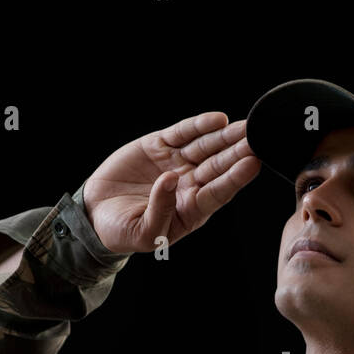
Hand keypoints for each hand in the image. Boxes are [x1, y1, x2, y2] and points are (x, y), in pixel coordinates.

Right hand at [81, 113, 260, 254]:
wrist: (96, 213)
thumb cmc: (123, 231)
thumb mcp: (142, 233)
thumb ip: (158, 211)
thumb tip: (170, 179)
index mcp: (191, 210)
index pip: (218, 192)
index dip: (235, 178)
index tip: (253, 164)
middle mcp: (189, 184)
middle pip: (218, 166)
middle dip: (237, 153)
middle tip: (258, 138)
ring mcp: (176, 162)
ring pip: (205, 147)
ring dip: (225, 137)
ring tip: (244, 126)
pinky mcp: (159, 145)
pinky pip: (183, 133)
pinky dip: (199, 125)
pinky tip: (218, 120)